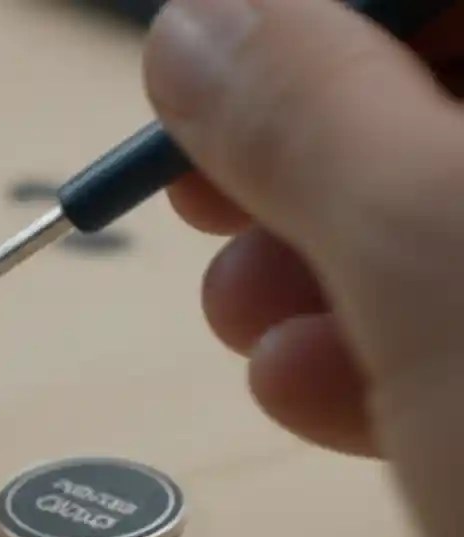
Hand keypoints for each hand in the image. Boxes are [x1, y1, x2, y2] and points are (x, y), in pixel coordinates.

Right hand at [142, 1, 463, 536]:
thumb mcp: (439, 267)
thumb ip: (307, 118)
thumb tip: (204, 31)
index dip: (325, 18)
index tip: (221, 61)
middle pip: (448, 91)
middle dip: (307, 152)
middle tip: (213, 192)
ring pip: (450, 216)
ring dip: (319, 270)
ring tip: (256, 325)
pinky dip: (381, 350)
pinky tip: (323, 392)